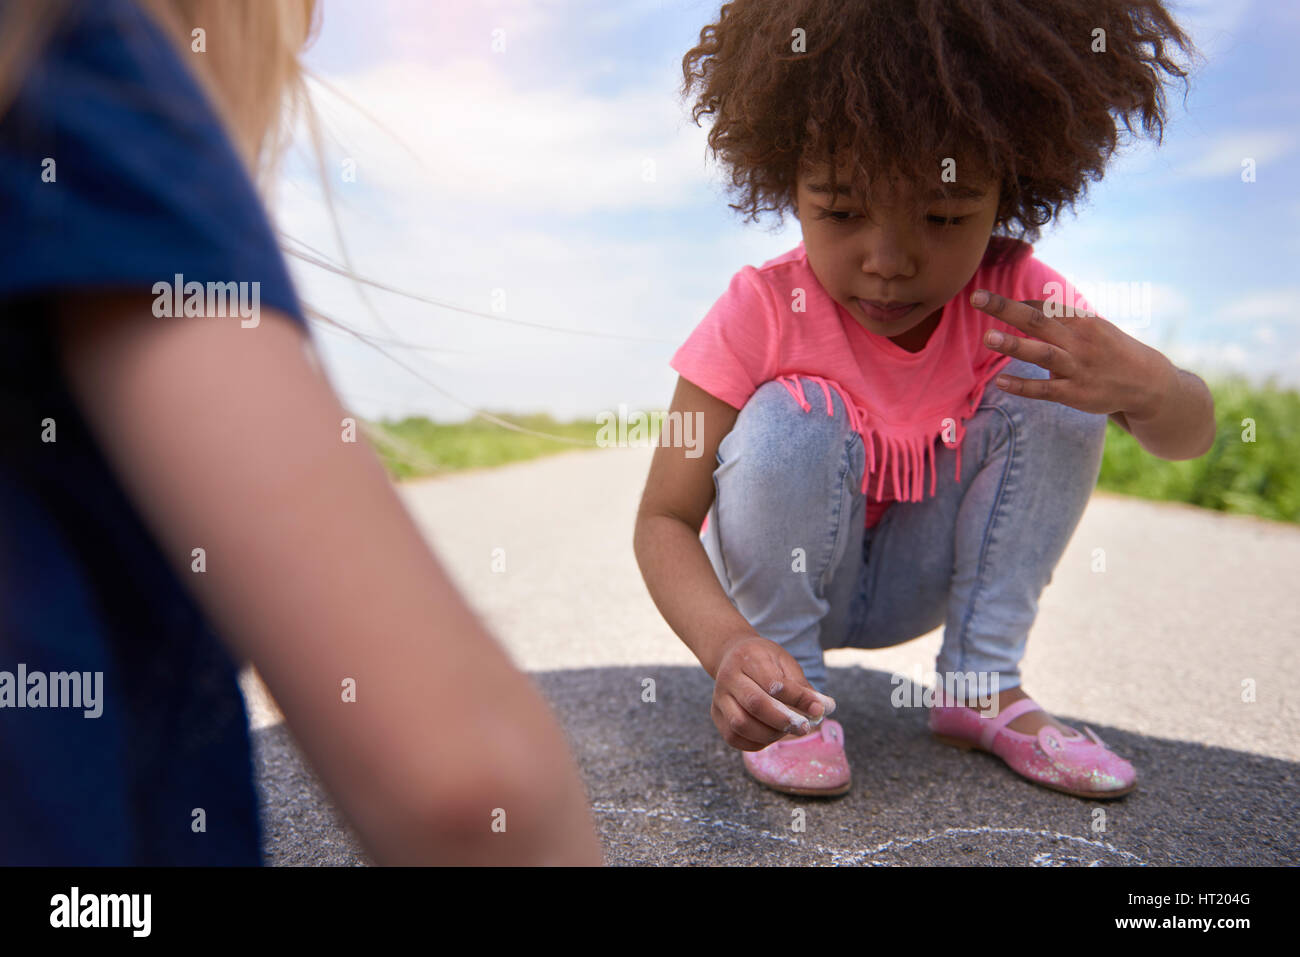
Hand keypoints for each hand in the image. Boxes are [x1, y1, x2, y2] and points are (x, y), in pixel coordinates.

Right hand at [711, 635, 835, 750]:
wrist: (731, 656)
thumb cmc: (765, 661)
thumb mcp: (785, 663)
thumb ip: (802, 687)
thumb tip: (823, 709)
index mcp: (748, 658)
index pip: (773, 683)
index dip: (798, 699)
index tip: (818, 710)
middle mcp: (728, 677)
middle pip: (755, 704)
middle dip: (783, 720)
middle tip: (804, 728)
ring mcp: (719, 697)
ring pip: (741, 724)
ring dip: (769, 734)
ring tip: (787, 731)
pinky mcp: (716, 715)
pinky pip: (734, 738)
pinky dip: (756, 742)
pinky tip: (771, 735)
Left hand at [969, 289, 1171, 417]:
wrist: (1146, 382)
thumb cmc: (1108, 350)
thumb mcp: (1090, 328)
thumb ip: (1059, 319)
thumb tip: (1023, 306)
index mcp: (1081, 321)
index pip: (1042, 308)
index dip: (1014, 303)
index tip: (985, 297)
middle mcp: (1078, 342)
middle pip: (1037, 321)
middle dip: (1005, 309)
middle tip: (976, 297)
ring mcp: (1077, 368)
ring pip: (1042, 354)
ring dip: (1014, 345)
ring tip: (987, 336)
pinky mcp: (1075, 394)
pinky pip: (1045, 390)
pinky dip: (1023, 385)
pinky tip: (1001, 382)